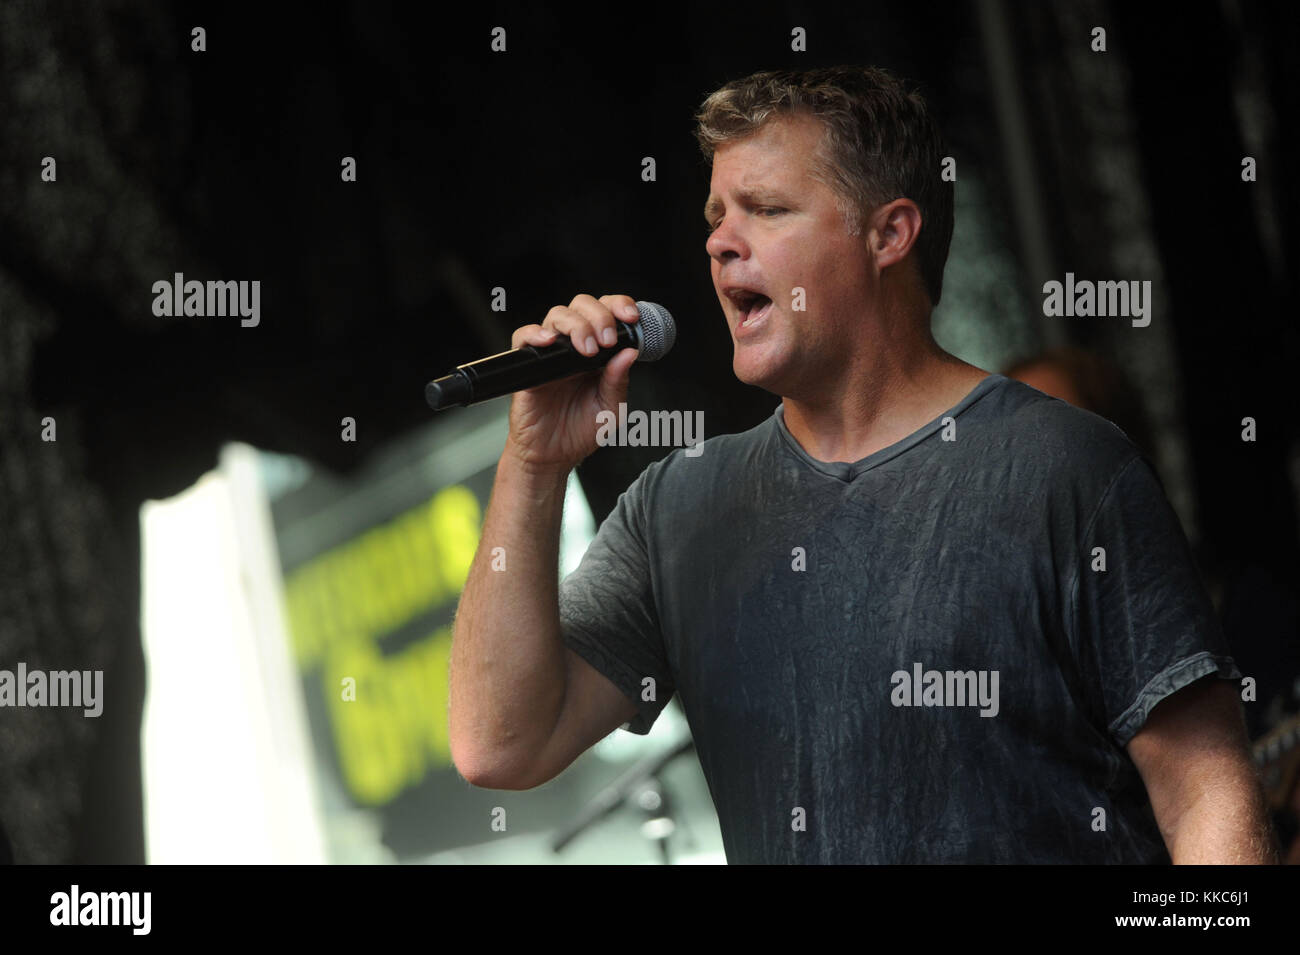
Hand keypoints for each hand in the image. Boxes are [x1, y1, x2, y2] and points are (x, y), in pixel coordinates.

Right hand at [504, 293, 640, 473]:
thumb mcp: (610, 408)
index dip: (619, 306)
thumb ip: (619, 380)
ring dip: (576, 325)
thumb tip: (630, 353)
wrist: (552, 456)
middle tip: (607, 340)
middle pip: (583, 306)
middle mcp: (573, 347)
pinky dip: (535, 334)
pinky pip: (523, 337)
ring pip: (557, 315)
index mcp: (598, 352)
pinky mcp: (528, 365)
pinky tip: (550, 343)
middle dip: (599, 316)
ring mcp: (551, 353)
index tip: (631, 317)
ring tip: (586, 349)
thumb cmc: (579, 430)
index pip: (607, 313)